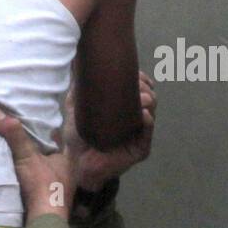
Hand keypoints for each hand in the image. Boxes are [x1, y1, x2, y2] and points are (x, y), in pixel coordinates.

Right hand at [0, 106, 77, 219]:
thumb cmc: (42, 184)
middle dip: (44, 147)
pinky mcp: (55, 198)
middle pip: (55, 153)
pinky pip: (45, 181)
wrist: (46, 218)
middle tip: (30, 136)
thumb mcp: (27, 157)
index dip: (51, 131)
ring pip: (51, 168)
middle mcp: (70, 170)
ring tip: (27, 153)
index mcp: (69, 157)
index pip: (61, 138)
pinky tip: (28, 176)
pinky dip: (38, 177)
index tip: (39, 124)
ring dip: (41, 163)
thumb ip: (15, 135)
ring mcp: (64, 185)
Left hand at [66, 70, 155, 192]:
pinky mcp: (140, 149)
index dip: (140, 77)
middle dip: (145, 86)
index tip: (132, 70)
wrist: (77, 162)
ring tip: (140, 96)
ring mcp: (140, 133)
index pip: (140, 87)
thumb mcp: (76, 107)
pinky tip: (144, 114)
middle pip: (150, 96)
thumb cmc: (78, 135)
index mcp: (125, 107)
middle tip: (136, 82)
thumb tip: (76, 65)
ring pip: (151, 111)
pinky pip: (148, 133)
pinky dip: (148, 122)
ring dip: (148, 100)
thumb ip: (78, 89)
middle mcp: (136, 118)